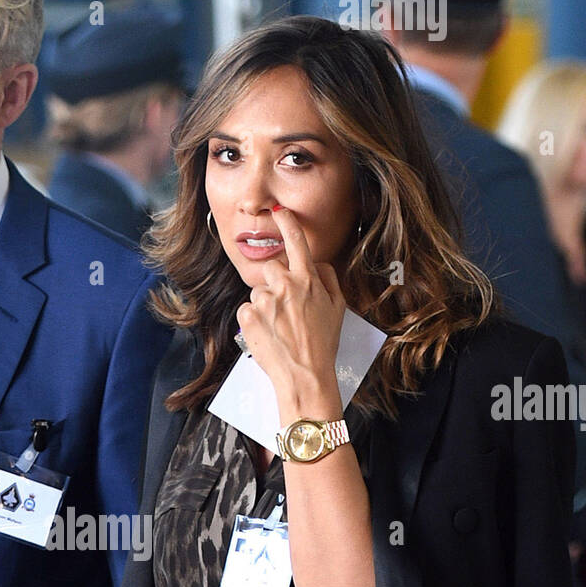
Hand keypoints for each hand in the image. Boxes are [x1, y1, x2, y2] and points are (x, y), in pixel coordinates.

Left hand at [236, 205, 346, 420]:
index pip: (296, 243)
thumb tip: (318, 264)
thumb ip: (328, 279)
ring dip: (265, 304)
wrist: (304, 375)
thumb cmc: (323, 344)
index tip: (279, 211)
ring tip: (278, 327)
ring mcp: (265, 300)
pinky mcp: (248, 316)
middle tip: (285, 309)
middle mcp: (285, 285)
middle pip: (272, 268)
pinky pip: (247, 309)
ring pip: (259, 291)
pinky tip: (267, 334)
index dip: (287, 223)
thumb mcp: (338, 309)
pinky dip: (254, 319)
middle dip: (276, 284)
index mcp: (308, 280)